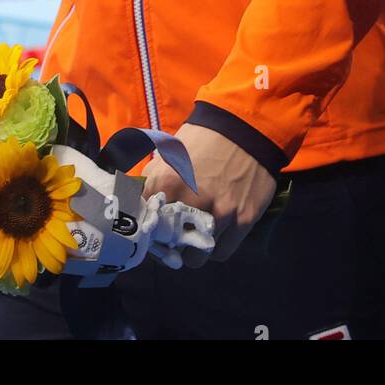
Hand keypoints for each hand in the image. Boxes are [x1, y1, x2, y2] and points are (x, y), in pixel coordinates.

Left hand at [141, 123, 277, 266]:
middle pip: (170, 246)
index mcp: (167, 183)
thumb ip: (153, 179)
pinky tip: (214, 236)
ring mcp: (219, 214)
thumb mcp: (170, 153)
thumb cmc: (203, 139)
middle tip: (174, 237)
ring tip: (195, 238)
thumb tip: (139, 201)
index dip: (148, 233)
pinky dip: (214, 248)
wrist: (244, 127)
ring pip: (196, 257)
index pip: (147, 225)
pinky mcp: (242, 221)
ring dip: (192, 252)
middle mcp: (191, 202)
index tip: (153, 234)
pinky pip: (220, 253)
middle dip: (170, 245)